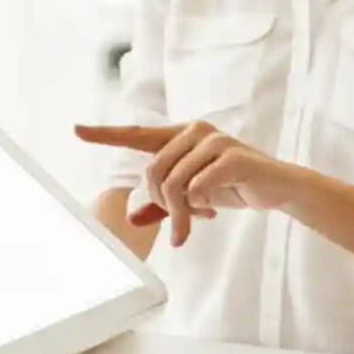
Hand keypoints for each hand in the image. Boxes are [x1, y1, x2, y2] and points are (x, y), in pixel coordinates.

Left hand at [76, 122, 303, 245]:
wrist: (277, 189)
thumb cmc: (233, 187)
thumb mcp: (193, 197)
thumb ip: (163, 205)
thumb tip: (132, 219)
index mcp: (181, 136)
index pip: (137, 134)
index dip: (105, 134)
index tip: (76, 129)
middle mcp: (194, 131)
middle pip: (152, 172)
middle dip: (161, 204)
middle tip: (180, 224)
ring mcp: (214, 141)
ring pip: (173, 183)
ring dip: (182, 212)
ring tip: (197, 221)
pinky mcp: (232, 156)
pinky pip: (197, 188)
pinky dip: (201, 206)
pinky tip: (217, 209)